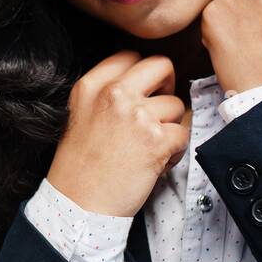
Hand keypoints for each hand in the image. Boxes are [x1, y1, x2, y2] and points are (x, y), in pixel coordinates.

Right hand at [46, 51, 189, 216]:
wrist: (78, 205)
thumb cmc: (78, 168)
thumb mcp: (79, 115)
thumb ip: (104, 94)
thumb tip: (140, 84)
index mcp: (91, 86)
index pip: (129, 56)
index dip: (142, 72)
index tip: (144, 88)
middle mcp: (113, 94)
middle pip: (160, 65)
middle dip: (167, 84)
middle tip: (158, 107)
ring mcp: (136, 115)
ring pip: (176, 105)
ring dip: (169, 127)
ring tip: (150, 147)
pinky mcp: (156, 140)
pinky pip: (183, 134)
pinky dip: (174, 151)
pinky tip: (155, 162)